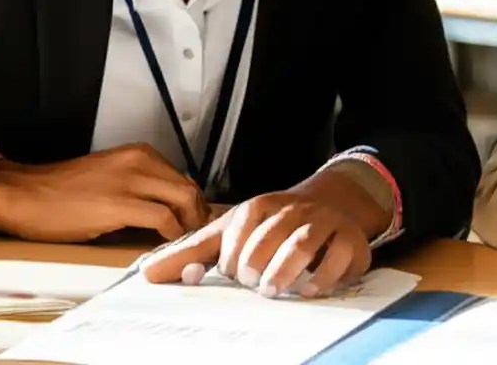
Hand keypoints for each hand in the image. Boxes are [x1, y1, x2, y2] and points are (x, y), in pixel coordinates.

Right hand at [0, 144, 209, 242]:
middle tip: (196, 239)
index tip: (195, 225)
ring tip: (185, 244)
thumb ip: (140, 185)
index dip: (195, 205)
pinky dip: (172, 233)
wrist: (25, 195)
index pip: (184, 179)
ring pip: (184, 201)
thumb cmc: (61, 192)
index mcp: (140, 154)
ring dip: (190, 226)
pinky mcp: (120, 204)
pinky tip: (165, 244)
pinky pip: (163, 218)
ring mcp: (131, 181)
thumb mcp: (111, 177)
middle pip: (190, 190)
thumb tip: (169, 208)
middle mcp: (141, 161)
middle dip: (199, 216)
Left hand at [141, 189, 371, 298]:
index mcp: (259, 207)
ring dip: (284, 271)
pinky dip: (322, 277)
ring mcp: (322, 223)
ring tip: (273, 290)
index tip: (228, 274)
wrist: (330, 205)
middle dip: (257, 266)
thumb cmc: (271, 226)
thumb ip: (192, 252)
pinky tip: (308, 290)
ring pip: (302, 243)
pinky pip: (338, 256)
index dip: (230, 258)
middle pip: (269, 237)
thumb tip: (147, 275)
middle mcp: (292, 211)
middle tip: (254, 284)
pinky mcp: (349, 240)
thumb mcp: (231, 232)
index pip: (238, 230)